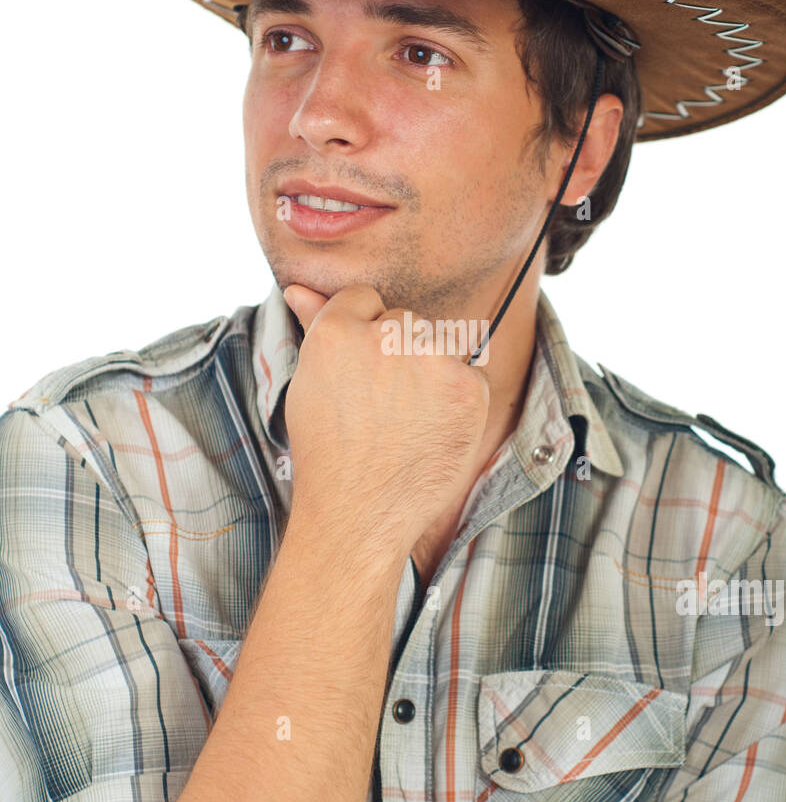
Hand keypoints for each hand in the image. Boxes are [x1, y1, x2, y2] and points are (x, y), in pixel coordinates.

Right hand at [282, 284, 489, 553]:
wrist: (359, 513)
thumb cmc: (329, 451)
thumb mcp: (311, 383)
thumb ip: (315, 326)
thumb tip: (299, 288)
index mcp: (338, 331)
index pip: (365, 298)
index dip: (364, 336)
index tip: (362, 375)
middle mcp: (386, 336)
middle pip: (404, 320)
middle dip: (399, 353)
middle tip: (381, 407)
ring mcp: (431, 360)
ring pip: (439, 343)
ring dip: (431, 371)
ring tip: (406, 420)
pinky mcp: (467, 386)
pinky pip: (470, 373)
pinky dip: (458, 399)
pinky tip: (432, 429)